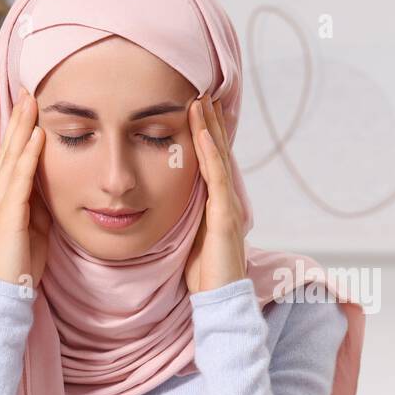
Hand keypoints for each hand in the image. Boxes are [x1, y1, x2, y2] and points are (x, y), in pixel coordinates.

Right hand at [0, 87, 51, 294]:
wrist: (5, 294)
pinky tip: (36, 137)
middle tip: (28, 92)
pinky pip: (20, 179)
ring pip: (12, 158)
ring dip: (22, 129)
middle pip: (8, 151)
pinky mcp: (7, 215)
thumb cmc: (20, 267)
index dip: (19, 132)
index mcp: (0, 200)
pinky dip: (29, 156)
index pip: (11, 158)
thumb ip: (38, 206)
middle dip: (19, 120)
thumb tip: (50, 188)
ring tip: (31, 103)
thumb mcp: (35, 229)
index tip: (28, 107)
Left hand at [184, 93, 246, 294]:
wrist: (220, 302)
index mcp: (217, 205)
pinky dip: (211, 155)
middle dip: (210, 123)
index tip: (196, 109)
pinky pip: (218, 180)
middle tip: (202, 92)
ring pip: (219, 160)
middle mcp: (226, 202)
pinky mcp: (225, 219)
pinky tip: (204, 135)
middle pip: (218, 153)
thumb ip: (185, 217)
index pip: (211, 162)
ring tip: (202, 102)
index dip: (205, 135)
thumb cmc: (203, 276)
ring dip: (211, 130)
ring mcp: (228, 208)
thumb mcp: (189, 238)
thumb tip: (166, 202)